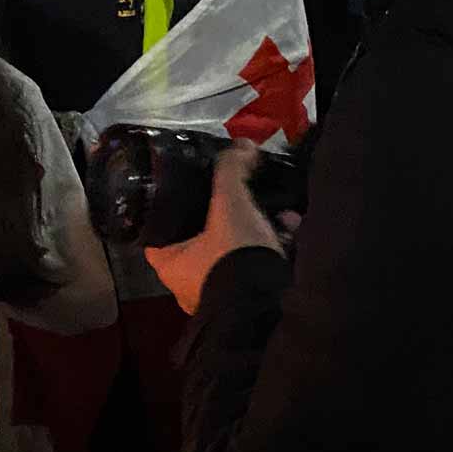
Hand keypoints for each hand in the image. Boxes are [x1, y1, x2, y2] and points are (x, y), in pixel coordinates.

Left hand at [144, 141, 282, 315]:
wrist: (268, 305)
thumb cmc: (233, 255)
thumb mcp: (229, 204)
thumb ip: (231, 171)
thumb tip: (243, 145)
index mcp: (169, 262)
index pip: (160, 226)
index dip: (174, 204)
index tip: (193, 186)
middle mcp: (187, 282)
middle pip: (203, 236)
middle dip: (230, 213)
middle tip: (246, 194)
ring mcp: (217, 293)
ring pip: (234, 249)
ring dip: (258, 227)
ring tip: (279, 211)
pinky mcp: (246, 299)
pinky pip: (255, 264)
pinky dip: (273, 246)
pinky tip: (292, 227)